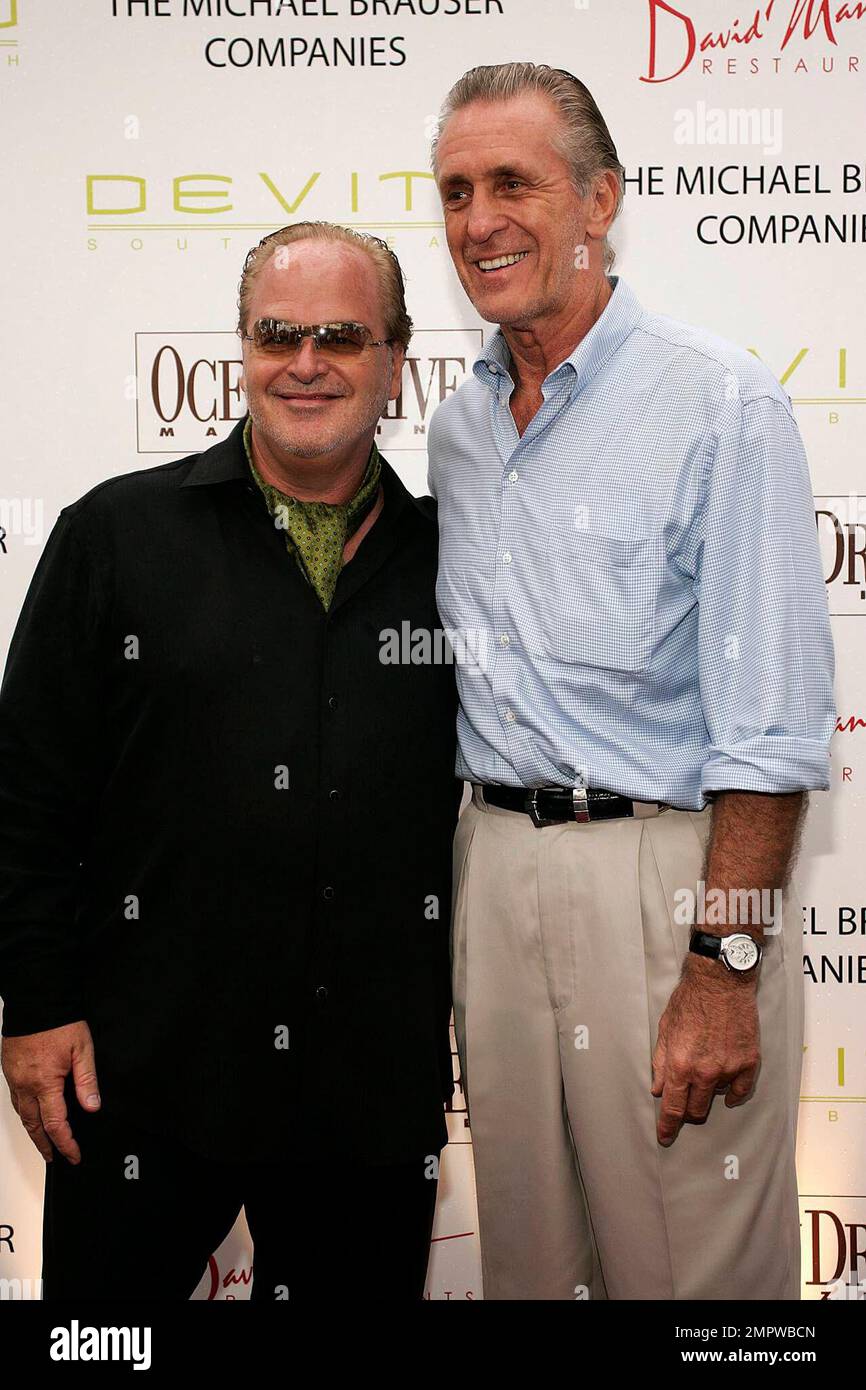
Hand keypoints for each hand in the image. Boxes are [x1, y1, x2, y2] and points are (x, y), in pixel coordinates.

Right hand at [1, 1021, 100, 1163]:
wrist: (36, 1000)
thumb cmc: (59, 1021)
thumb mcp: (83, 1050)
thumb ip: (87, 1081)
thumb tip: (92, 1107)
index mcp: (45, 1082)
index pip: (55, 1124)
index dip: (66, 1143)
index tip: (73, 1155)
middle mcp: (25, 1084)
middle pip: (33, 1125)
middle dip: (45, 1145)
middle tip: (55, 1158)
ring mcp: (15, 1078)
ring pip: (22, 1114)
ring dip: (33, 1131)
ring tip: (43, 1142)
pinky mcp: (10, 1069)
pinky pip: (15, 1099)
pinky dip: (24, 1112)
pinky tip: (31, 1113)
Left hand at [650, 959, 759, 1146]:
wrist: (721, 983)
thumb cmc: (690, 1002)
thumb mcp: (666, 1030)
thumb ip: (661, 1063)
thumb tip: (659, 1089)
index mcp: (681, 1065)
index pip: (673, 1108)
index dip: (668, 1126)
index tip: (666, 1137)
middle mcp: (705, 1072)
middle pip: (697, 1110)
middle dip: (688, 1110)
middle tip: (686, 1100)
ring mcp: (730, 1068)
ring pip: (717, 1098)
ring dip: (709, 1092)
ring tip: (706, 1070)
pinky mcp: (749, 1062)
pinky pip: (740, 1090)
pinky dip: (731, 1092)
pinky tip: (726, 1086)